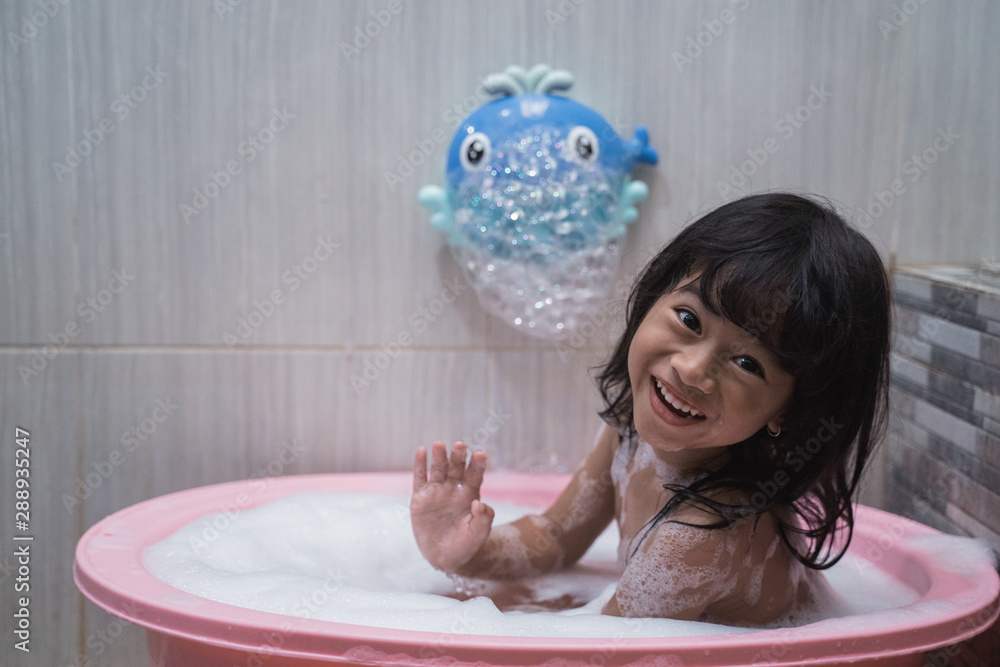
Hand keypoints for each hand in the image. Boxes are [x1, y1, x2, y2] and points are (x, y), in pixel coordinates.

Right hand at [411, 441, 494, 572]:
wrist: (444, 557)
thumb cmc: (465, 545)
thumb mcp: (477, 535)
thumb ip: (483, 520)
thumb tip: (480, 503)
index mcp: (470, 494)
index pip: (475, 475)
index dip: (478, 465)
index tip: (481, 454)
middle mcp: (453, 488)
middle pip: (457, 467)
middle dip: (458, 456)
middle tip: (460, 446)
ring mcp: (436, 491)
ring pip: (438, 469)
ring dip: (439, 456)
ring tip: (439, 445)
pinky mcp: (420, 497)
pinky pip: (420, 478)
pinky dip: (419, 465)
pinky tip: (421, 451)